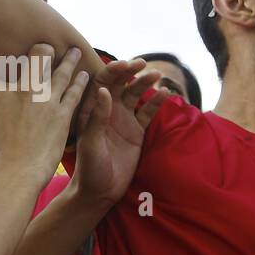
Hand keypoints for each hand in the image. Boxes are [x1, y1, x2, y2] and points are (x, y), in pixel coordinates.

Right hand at [0, 45, 89, 176]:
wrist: (17, 172)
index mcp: (1, 93)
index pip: (3, 70)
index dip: (5, 66)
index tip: (9, 64)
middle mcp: (24, 89)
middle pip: (38, 56)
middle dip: (44, 50)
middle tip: (51, 49)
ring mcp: (45, 99)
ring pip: (62, 71)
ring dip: (70, 60)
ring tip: (75, 53)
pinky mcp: (62, 113)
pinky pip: (75, 92)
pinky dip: (81, 83)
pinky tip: (86, 76)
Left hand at [71, 59, 168, 204]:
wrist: (100, 191)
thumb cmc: (89, 168)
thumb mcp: (92, 142)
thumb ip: (99, 117)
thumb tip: (106, 91)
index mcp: (92, 110)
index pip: (102, 83)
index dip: (113, 71)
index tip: (125, 64)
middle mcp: (108, 110)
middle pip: (120, 84)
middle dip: (130, 72)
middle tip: (143, 63)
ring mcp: (123, 119)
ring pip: (136, 95)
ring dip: (145, 83)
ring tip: (157, 75)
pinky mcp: (136, 131)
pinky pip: (148, 112)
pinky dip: (157, 102)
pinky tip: (166, 93)